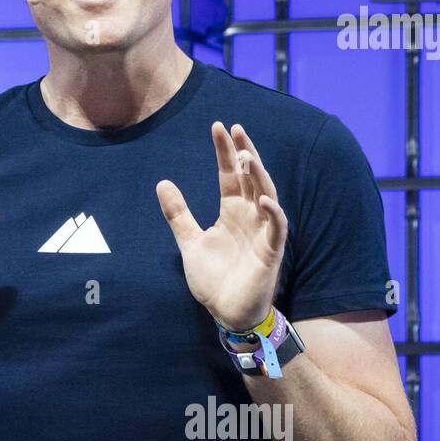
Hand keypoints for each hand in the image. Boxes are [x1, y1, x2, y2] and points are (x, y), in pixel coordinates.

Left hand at [156, 121, 287, 332]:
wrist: (226, 313)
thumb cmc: (214, 279)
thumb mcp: (189, 241)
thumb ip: (178, 214)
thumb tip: (162, 182)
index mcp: (232, 211)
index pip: (230, 175)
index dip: (225, 152)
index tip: (219, 127)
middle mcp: (250, 217)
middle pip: (251, 178)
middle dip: (245, 154)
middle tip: (236, 130)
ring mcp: (263, 233)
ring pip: (267, 196)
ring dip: (258, 176)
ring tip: (246, 156)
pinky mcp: (271, 252)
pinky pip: (277, 228)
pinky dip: (273, 213)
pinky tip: (263, 199)